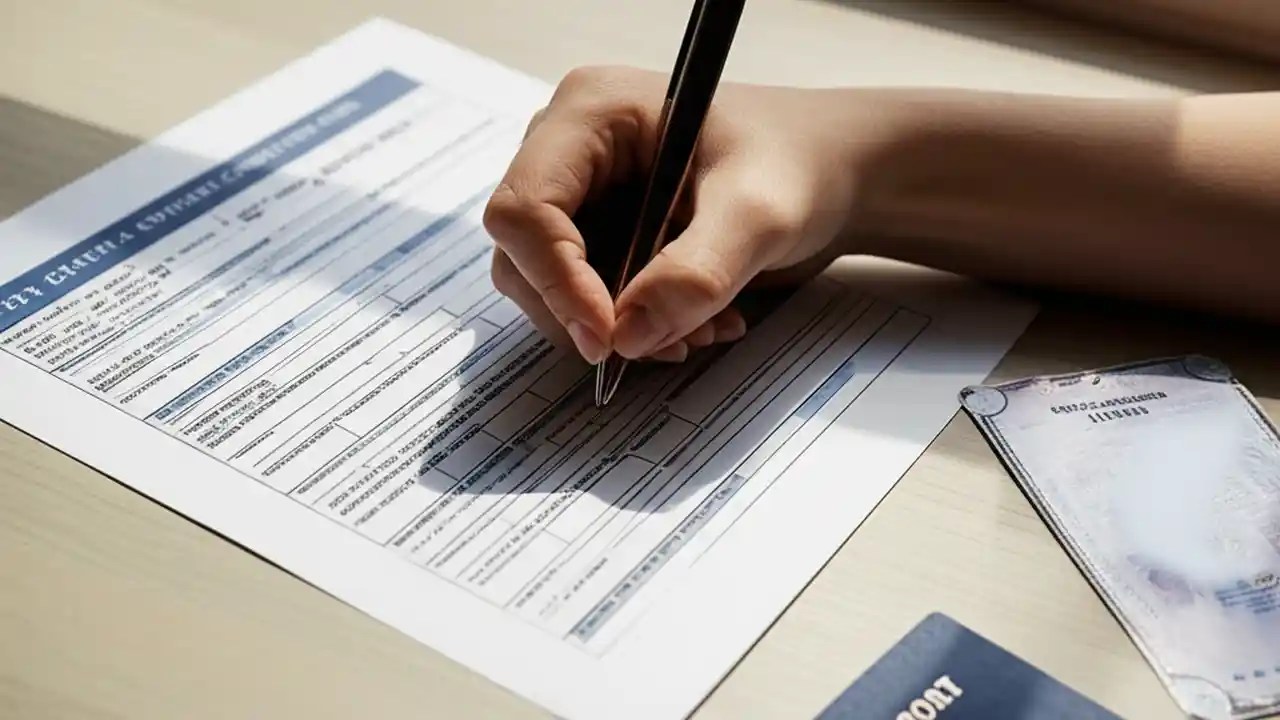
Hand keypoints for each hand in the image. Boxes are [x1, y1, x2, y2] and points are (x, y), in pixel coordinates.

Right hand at [483, 66, 892, 362]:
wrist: (834, 171)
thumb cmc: (800, 162)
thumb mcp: (760, 214)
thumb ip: (697, 272)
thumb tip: (628, 336)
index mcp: (591, 113)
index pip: (525, 208)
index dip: (555, 279)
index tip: (608, 338)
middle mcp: (571, 149)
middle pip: (525, 253)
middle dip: (590, 312)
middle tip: (664, 346)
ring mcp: (583, 191)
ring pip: (551, 284)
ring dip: (618, 327)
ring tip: (701, 331)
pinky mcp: (601, 229)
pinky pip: (587, 294)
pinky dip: (635, 325)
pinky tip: (697, 323)